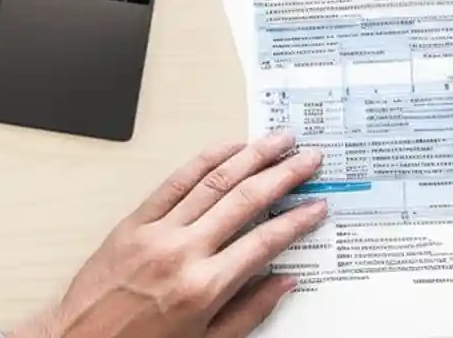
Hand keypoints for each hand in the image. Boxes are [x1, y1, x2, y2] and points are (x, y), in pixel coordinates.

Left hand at [10, 132, 324, 337]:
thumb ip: (249, 311)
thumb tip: (284, 282)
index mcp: (204, 288)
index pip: (265, 242)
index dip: (297, 221)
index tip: (317, 206)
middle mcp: (183, 253)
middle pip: (246, 201)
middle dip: (283, 175)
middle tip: (309, 159)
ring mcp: (157, 232)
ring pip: (214, 182)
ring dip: (251, 156)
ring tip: (277, 141)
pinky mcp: (135, 222)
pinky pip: (175, 182)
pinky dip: (204, 160)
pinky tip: (228, 148)